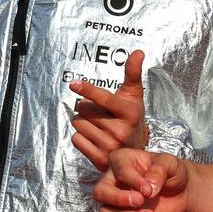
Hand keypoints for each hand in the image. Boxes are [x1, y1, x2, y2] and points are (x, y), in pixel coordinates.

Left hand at [68, 49, 147, 170]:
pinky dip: (81, 136)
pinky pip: (76, 139)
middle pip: (84, 109)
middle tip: (101, 113)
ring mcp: (110, 146)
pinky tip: (94, 137)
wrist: (135, 152)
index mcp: (129, 112)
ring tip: (99, 126)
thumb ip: (133, 73)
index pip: (104, 98)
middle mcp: (121, 130)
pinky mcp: (99, 159)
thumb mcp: (134, 95)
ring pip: (78, 124)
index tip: (74, 83)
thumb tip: (138, 52)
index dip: (88, 89)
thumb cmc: (132, 117)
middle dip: (88, 107)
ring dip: (84, 122)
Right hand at [92, 148, 191, 211]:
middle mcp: (114, 180)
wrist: (181, 193)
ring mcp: (115, 202)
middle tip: (140, 201)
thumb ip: (159, 171)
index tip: (149, 189)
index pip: (119, 171)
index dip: (133, 181)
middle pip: (100, 192)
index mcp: (122, 160)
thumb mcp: (170, 164)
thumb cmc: (172, 173)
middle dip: (119, 199)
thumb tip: (148, 186)